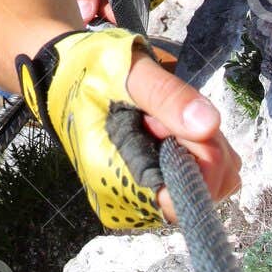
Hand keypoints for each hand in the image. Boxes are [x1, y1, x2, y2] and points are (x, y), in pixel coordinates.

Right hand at [17, 26, 240, 229]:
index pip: (183, 199)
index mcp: (114, 181)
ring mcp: (141, 196)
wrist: (60, 70)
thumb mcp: (124, 71)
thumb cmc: (86, 68)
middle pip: (203, 191)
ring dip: (200, 146)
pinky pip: (198, 176)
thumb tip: (210, 125)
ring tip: (161, 119)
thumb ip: (167, 96)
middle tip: (163, 114)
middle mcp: (128, 202)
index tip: (177, 122)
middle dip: (201, 146)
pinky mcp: (149, 187)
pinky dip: (196, 149)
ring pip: (209, 183)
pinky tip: (167, 127)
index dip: (200, 159)